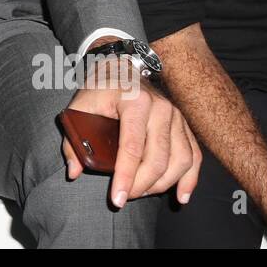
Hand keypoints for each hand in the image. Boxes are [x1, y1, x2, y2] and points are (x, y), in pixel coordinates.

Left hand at [64, 55, 201, 208]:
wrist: (121, 68)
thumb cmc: (100, 89)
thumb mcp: (79, 107)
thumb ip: (73, 139)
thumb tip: (74, 171)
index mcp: (135, 102)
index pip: (132, 148)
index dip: (125, 177)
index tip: (117, 198)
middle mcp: (161, 108)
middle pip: (158, 159)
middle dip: (142, 185)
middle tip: (126, 197)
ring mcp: (176, 116)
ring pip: (180, 161)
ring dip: (163, 184)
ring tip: (143, 193)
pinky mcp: (184, 125)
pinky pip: (193, 156)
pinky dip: (189, 179)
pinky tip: (181, 195)